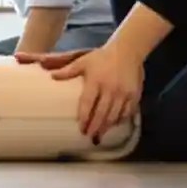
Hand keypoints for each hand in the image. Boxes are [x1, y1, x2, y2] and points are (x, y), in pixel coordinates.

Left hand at [16, 46, 142, 139]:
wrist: (127, 51)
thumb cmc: (101, 57)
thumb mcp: (82, 61)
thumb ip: (68, 70)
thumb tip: (51, 76)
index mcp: (96, 81)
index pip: (88, 103)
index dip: (84, 117)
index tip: (81, 128)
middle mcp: (111, 89)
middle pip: (102, 113)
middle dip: (96, 127)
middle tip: (89, 137)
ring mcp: (124, 93)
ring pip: (115, 115)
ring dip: (107, 127)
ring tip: (100, 136)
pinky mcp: (135, 95)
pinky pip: (128, 112)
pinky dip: (120, 120)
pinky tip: (114, 125)